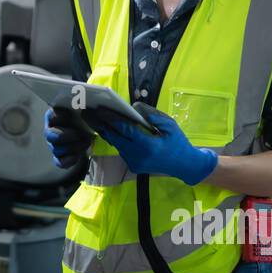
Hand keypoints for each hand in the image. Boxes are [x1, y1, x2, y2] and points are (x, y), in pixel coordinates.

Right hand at [44, 107, 92, 170]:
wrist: (92, 135)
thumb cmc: (88, 118)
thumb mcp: (88, 110)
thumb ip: (86, 106)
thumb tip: (88, 104)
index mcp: (56, 115)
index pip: (52, 116)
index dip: (62, 118)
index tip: (74, 117)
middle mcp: (51, 130)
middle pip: (50, 135)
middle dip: (67, 136)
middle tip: (82, 134)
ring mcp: (54, 145)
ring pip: (56, 149)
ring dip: (73, 147)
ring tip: (86, 142)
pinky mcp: (60, 157)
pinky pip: (60, 162)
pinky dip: (70, 160)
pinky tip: (79, 155)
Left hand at [88, 103, 217, 185]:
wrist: (184, 165)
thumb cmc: (178, 142)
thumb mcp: (170, 124)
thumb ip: (152, 115)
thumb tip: (134, 106)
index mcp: (148, 146)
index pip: (125, 130)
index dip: (111, 119)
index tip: (99, 109)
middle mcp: (138, 156)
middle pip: (114, 138)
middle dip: (99, 124)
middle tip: (86, 112)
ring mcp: (134, 163)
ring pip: (115, 144)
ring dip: (105, 130)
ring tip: (92, 117)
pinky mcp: (133, 166)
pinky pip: (120, 149)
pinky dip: (114, 138)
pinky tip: (105, 127)